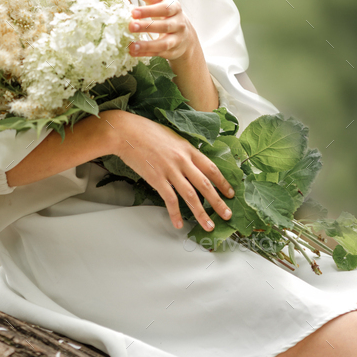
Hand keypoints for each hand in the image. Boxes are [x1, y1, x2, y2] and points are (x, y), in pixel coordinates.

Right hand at [110, 111, 234, 231]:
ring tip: (209, 226)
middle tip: (227, 215)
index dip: (222, 182)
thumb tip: (192, 163)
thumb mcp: (172, 137)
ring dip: (201, 213)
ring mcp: (170, 170)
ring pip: (191, 195)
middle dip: (218, 202)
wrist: (127, 132)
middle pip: (205, 184)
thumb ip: (183, 150)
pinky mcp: (157, 178)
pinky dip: (175, 213)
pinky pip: (170, 200)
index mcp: (188, 148)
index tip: (230, 193)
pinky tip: (179, 224)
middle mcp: (182, 160)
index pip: (211, 168)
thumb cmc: (147, 131)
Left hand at [128, 0, 194, 61]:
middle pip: (164, 26)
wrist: (184, 35)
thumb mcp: (159, 2)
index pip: (164, 8)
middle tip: (131, 26)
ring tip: (132, 46)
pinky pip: (159, 53)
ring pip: (163, 43)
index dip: (149, 11)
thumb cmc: (167, 14)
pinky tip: (134, 52)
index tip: (133, 12)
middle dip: (147, 27)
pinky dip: (146, 54)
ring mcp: (177, 39)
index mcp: (175, 8)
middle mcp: (178, 24)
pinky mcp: (172, 52)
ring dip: (147, 45)